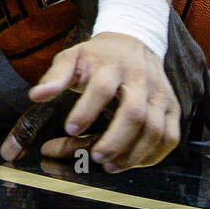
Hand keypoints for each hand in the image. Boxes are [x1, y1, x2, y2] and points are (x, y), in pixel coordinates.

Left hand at [0, 26, 181, 171]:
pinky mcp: (173, 107)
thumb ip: (55, 76)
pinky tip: (133, 162)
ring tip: (110, 166)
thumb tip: (36, 96)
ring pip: (156, 129)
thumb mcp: (72, 57)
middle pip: (134, 114)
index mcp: (112, 65)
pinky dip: (153, 154)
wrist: (133, 43)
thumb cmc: (97, 56)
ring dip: (134, 153)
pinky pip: (170, 136)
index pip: (102, 88)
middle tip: (95, 157)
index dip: (86, 110)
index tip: (69, 129)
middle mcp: (141, 79)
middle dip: (115, 140)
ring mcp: (160, 95)